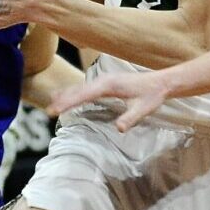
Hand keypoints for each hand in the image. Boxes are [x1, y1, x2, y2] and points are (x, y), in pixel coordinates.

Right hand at [48, 70, 169, 132]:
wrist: (161, 82)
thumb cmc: (152, 96)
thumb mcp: (144, 109)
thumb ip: (131, 118)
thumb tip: (118, 129)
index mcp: (110, 85)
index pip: (84, 94)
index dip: (69, 102)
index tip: (56, 110)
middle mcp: (104, 80)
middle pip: (79, 89)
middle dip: (63, 100)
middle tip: (49, 112)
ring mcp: (104, 80)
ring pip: (80, 87)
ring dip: (66, 95)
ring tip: (51, 104)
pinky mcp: (106, 83)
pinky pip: (86, 87)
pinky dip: (74, 92)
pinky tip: (67, 97)